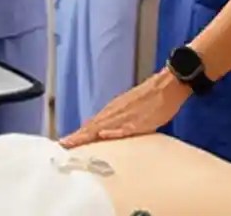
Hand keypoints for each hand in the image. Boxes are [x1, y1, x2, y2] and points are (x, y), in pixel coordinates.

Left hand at [59, 69, 189, 148]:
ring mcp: (127, 115)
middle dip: (77, 137)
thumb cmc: (150, 99)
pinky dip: (115, 131)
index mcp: (113, 111)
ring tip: (75, 142)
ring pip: (104, 126)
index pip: (90, 126)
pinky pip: (126, 126)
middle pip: (92, 127)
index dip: (77, 135)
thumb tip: (104, 133)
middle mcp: (115, 112)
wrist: (167, 85)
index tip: (64, 143)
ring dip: (89, 135)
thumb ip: (116, 122)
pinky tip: (105, 135)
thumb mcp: (129, 110)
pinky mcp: (141, 119)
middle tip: (63, 145)